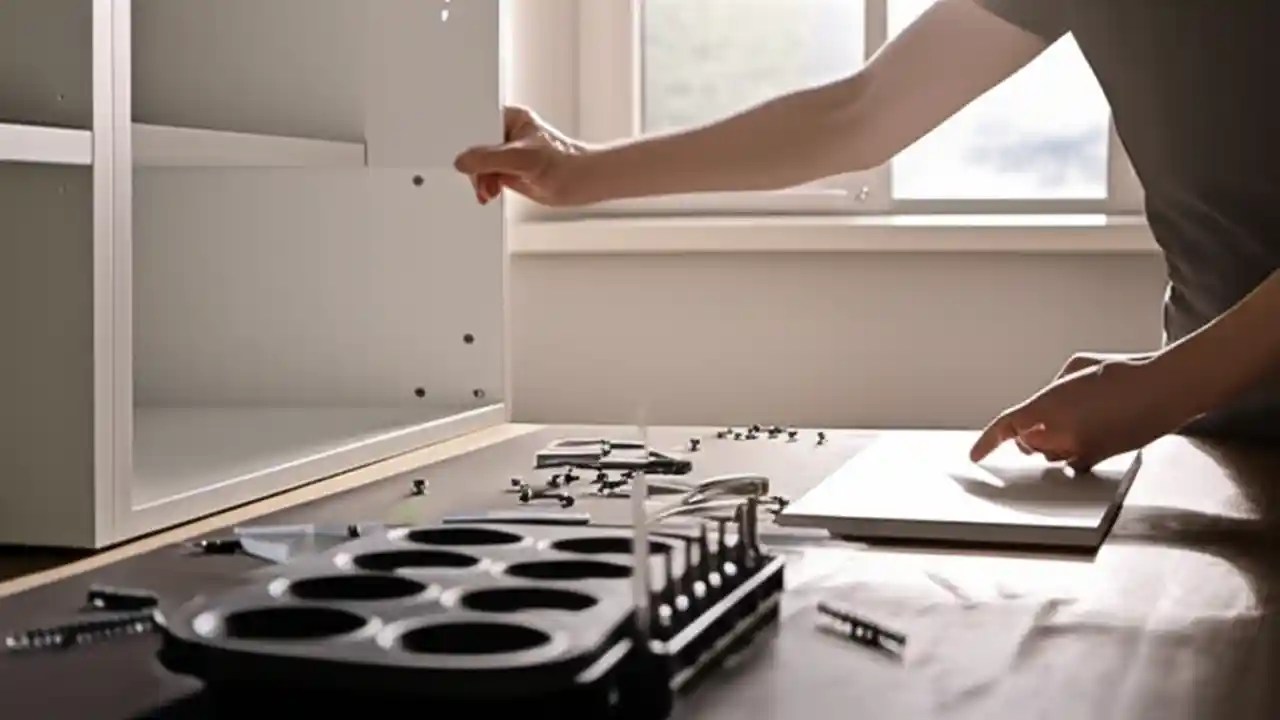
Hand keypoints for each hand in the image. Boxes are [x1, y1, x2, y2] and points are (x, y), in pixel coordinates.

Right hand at [453, 105, 592, 206]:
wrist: (583, 184)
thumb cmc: (565, 162)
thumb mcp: (522, 158)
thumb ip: (490, 159)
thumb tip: (463, 161)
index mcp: (510, 117)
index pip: (477, 123)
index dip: (466, 138)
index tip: (460, 155)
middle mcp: (507, 135)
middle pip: (475, 148)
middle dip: (474, 166)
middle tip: (480, 179)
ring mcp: (508, 155)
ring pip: (480, 166)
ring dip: (479, 180)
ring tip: (489, 190)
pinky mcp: (510, 173)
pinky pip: (488, 179)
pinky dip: (486, 188)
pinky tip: (490, 193)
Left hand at [969, 355, 1184, 470]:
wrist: (1164, 390)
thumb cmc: (1124, 372)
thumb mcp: (1076, 367)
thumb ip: (1052, 387)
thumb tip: (1046, 406)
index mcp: (1050, 404)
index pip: (1008, 426)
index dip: (988, 442)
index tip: (976, 455)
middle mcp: (1061, 431)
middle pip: (1027, 443)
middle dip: (1029, 434)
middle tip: (1044, 420)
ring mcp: (1079, 448)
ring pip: (1049, 455)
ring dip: (1052, 443)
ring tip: (1081, 419)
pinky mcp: (1098, 459)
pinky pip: (1071, 463)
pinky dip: (1071, 453)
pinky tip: (1088, 434)